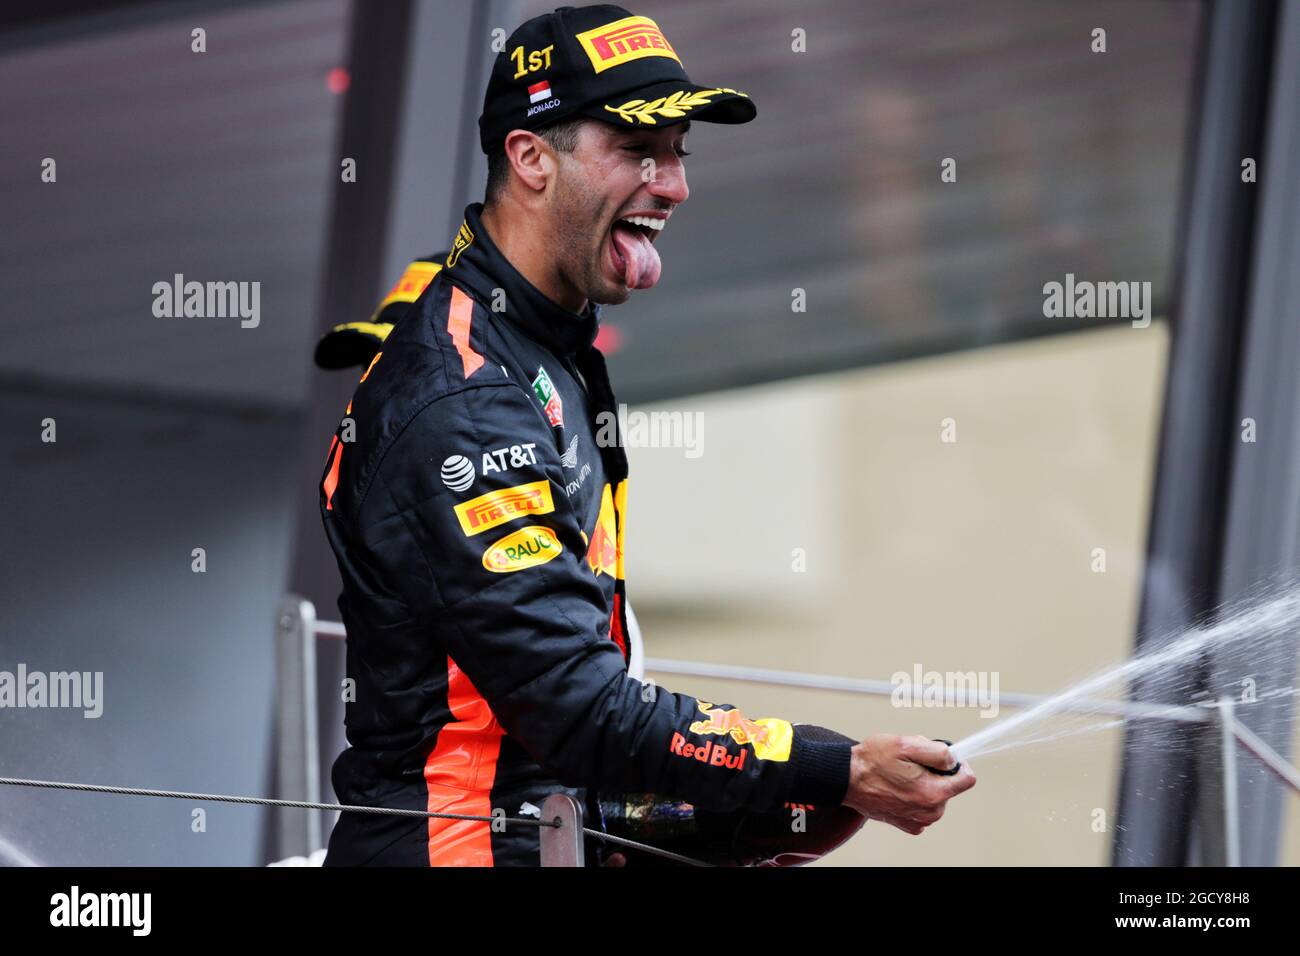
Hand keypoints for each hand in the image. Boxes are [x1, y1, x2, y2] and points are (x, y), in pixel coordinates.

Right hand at [842, 735, 975, 834]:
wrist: (847, 779)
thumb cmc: (872, 762)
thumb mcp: (906, 744)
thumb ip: (938, 751)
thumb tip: (954, 758)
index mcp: (933, 792)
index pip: (967, 779)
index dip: (958, 763)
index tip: (944, 757)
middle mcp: (929, 811)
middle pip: (950, 786)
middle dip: (936, 772)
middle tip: (912, 763)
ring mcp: (919, 819)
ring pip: (936, 796)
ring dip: (925, 783)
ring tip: (902, 773)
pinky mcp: (909, 824)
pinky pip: (923, 806)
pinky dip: (915, 796)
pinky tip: (898, 787)